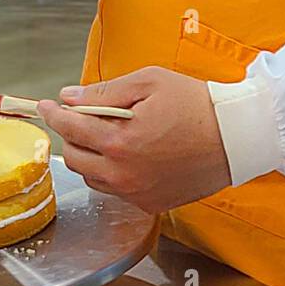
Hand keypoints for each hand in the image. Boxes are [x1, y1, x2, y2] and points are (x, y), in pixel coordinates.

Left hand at [39, 67, 231, 214]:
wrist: (237, 137)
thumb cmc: (197, 104)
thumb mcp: (150, 82)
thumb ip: (104, 92)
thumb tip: (69, 97)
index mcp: (119, 141)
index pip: (70, 128)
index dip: (54, 114)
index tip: (48, 106)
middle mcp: (123, 174)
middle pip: (75, 158)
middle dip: (71, 136)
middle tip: (80, 118)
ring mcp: (137, 193)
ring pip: (94, 178)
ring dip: (91, 157)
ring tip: (108, 136)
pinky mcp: (152, 203)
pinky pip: (118, 190)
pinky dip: (115, 173)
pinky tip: (131, 155)